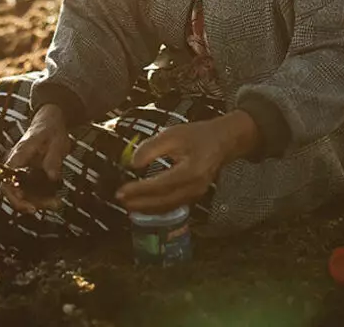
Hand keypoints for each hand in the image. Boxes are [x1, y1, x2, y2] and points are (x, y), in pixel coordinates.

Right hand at [2, 104, 69, 213]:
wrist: (49, 121)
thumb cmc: (51, 129)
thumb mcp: (57, 142)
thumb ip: (53, 159)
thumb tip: (52, 178)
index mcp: (19, 154)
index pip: (7, 180)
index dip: (15, 197)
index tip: (31, 206)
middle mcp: (15, 164)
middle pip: (14, 191)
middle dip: (31, 203)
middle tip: (52, 205)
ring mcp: (20, 169)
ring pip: (22, 192)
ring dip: (38, 201)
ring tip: (56, 204)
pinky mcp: (27, 173)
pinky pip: (29, 189)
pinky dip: (40, 197)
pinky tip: (54, 199)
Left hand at [115, 111, 259, 213]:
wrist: (222, 142)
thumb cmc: (197, 136)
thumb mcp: (173, 134)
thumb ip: (151, 148)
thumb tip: (132, 163)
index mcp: (191, 170)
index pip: (161, 185)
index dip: (140, 190)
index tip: (122, 190)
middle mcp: (195, 186)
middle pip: (164, 201)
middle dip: (140, 203)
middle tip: (120, 199)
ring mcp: (196, 193)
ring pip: (168, 207)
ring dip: (147, 208)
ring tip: (128, 204)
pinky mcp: (195, 196)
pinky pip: (173, 206)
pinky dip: (157, 208)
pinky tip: (144, 205)